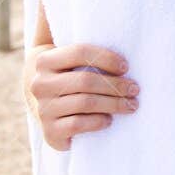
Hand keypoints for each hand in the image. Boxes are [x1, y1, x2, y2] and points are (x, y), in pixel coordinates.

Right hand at [24, 43, 138, 151]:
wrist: (48, 110)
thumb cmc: (71, 79)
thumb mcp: (71, 61)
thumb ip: (87, 49)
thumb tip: (119, 42)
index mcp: (45, 61)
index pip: (79, 52)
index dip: (107, 58)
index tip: (126, 67)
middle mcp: (39, 84)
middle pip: (85, 80)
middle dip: (115, 85)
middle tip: (135, 89)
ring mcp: (43, 109)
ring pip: (85, 103)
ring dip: (114, 104)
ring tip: (131, 105)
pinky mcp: (50, 132)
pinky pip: (78, 125)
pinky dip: (97, 121)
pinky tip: (109, 120)